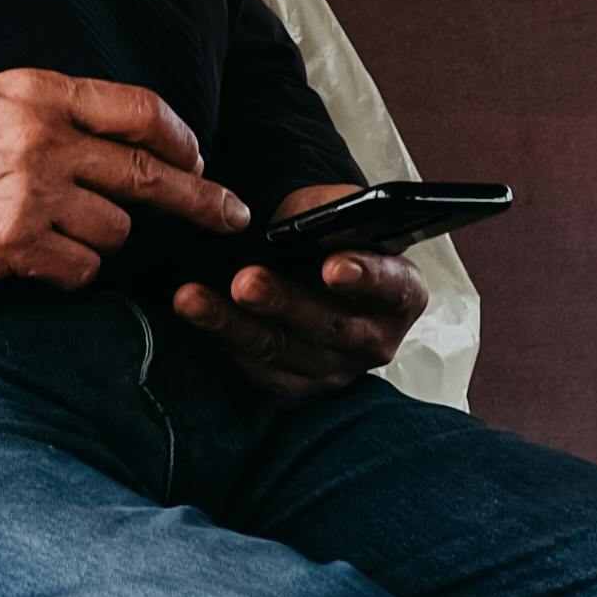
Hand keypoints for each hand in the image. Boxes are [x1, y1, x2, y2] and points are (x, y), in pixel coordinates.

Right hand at [0, 68, 248, 290]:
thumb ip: (53, 107)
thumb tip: (116, 133)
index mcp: (41, 94)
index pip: (138, 110)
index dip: (179, 137)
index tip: (196, 157)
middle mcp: (46, 143)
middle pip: (149, 174)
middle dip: (201, 198)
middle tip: (231, 214)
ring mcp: (35, 199)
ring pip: (115, 229)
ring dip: (102, 237)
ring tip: (57, 230)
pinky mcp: (18, 249)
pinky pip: (81, 270)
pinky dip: (72, 271)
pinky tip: (40, 259)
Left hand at [172, 177, 426, 394]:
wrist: (307, 262)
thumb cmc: (326, 233)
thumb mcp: (336, 210)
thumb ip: (331, 214)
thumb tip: (309, 222)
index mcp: (402, 290)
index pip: (392, 286)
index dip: (364, 276)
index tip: (332, 265)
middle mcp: (376, 337)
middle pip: (330, 326)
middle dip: (284, 301)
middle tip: (246, 279)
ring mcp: (337, 368)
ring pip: (283, 351)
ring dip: (234, 324)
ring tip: (194, 298)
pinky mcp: (296, 385)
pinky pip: (257, 370)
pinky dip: (223, 341)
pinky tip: (195, 315)